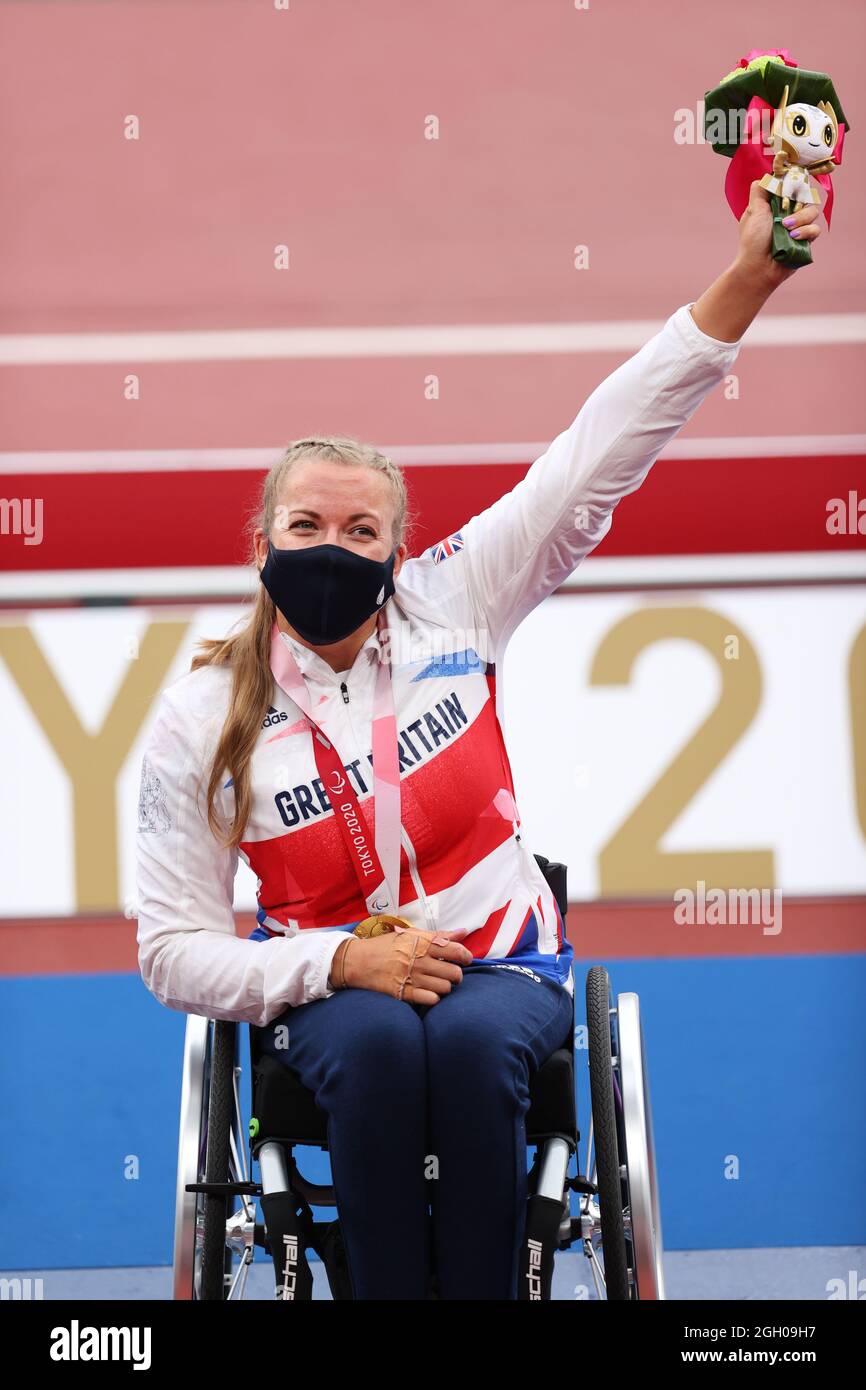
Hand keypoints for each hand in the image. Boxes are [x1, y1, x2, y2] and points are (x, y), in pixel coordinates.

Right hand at [335, 927, 472, 1004]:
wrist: (357, 961)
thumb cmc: (386, 946)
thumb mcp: (411, 934)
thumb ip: (438, 935)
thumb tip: (463, 932)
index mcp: (422, 944)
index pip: (454, 950)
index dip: (465, 956)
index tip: (465, 959)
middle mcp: (419, 961)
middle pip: (453, 972)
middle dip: (457, 974)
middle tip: (451, 974)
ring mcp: (411, 978)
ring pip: (444, 987)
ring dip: (445, 987)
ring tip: (438, 983)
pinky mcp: (403, 993)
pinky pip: (430, 999)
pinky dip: (434, 998)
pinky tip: (429, 993)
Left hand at [735, 179, 821, 289]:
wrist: (758, 267)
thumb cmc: (752, 241)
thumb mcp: (753, 211)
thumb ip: (759, 192)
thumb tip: (765, 176)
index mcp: (777, 204)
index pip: (793, 186)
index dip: (795, 184)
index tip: (791, 186)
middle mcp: (789, 214)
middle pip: (807, 196)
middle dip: (798, 202)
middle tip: (786, 211)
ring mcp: (799, 227)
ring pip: (813, 211)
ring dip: (800, 218)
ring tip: (786, 228)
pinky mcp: (806, 241)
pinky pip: (815, 229)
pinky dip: (805, 232)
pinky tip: (793, 238)